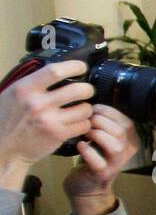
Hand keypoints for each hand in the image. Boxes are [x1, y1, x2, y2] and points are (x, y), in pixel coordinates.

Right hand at [0, 60, 92, 189]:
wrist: (4, 147)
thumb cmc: (8, 120)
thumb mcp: (13, 95)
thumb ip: (32, 84)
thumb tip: (55, 72)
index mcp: (24, 88)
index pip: (54, 71)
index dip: (73, 66)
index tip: (81, 67)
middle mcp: (37, 103)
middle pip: (78, 90)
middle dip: (88, 89)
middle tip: (87, 91)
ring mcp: (49, 120)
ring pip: (84, 109)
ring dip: (87, 108)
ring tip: (81, 109)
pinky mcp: (58, 135)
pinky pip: (83, 125)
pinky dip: (84, 123)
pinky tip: (78, 123)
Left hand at [63, 105, 138, 214]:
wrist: (87, 184)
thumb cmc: (92, 155)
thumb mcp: (103, 136)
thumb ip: (104, 122)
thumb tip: (92, 102)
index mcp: (131, 140)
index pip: (126, 120)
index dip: (108, 111)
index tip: (92, 110)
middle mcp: (128, 152)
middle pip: (121, 131)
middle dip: (99, 122)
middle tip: (85, 122)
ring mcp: (117, 164)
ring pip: (114, 144)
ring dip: (95, 135)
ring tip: (84, 133)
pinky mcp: (103, 173)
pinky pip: (97, 160)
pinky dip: (86, 150)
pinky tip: (80, 146)